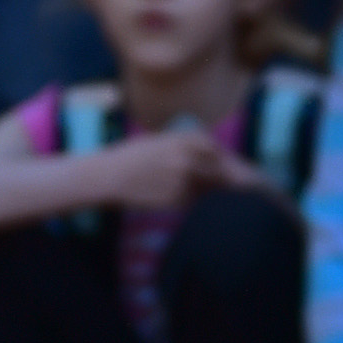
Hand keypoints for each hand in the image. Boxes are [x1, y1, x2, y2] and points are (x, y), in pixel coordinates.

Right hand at [95, 126, 259, 209]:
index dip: (225, 160)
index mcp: (185, 139)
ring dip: (213, 192)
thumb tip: (212, 153)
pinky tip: (189, 202)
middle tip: (231, 187)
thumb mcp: (161, 141)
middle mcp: (189, 157)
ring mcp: (185, 179)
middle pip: (221, 170)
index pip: (217, 150)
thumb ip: (186, 145)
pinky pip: (196, 201)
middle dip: (227, 179)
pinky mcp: (178, 198)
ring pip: (211, 188)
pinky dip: (197, 202)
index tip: (229, 168)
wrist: (111, 176)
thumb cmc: (133, 157)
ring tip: (212, 196)